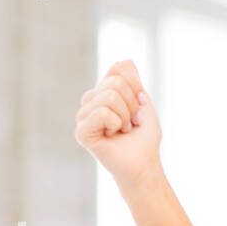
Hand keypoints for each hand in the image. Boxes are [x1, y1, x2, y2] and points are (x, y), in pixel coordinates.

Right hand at [74, 60, 161, 190]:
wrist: (144, 165)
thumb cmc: (145, 140)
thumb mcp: (144, 105)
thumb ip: (134, 83)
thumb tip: (125, 60)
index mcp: (103, 93)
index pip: (119, 69)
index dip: (136, 86)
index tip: (140, 106)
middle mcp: (90, 102)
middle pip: (115, 82)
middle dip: (132, 104)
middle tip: (132, 123)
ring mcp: (83, 116)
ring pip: (109, 96)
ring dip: (126, 115)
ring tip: (123, 130)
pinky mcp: (81, 131)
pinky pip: (102, 112)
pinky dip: (116, 123)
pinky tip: (113, 135)